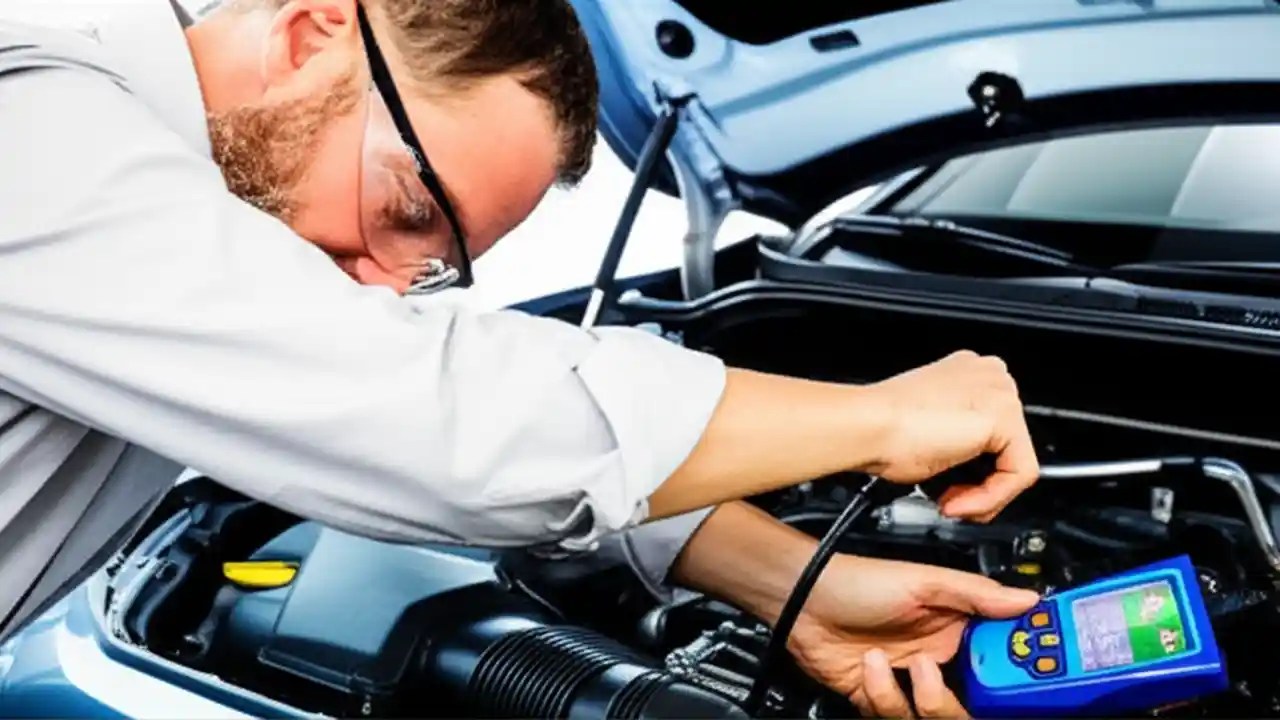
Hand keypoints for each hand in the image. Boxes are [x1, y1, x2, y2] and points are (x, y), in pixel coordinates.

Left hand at [785, 554, 1039, 716]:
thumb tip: (1027, 599)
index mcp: (955, 630)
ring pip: (932, 717)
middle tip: (936, 681)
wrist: (803, 599)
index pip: (997, 661)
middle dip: (954, 701)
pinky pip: (893, 718)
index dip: (1007, 675)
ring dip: (911, 697)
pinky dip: (882, 698)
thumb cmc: (856, 580)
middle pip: (970, 702)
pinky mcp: (878, 697)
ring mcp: (906, 681)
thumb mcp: (922, 580)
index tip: (1012, 682)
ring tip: (890, 661)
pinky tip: (868, 667)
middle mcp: (935, 659)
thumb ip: (976, 593)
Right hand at [865, 350, 1038, 521]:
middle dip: (980, 484)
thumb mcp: (927, 433)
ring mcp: (998, 392)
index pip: (993, 431)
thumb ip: (954, 440)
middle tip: (947, 499)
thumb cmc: (878, 428)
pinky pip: (1019, 475)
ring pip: (1016, 463)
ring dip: (983, 496)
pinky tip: (957, 501)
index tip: (945, 487)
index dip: (972, 468)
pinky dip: (990, 498)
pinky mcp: (1004, 417)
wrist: (864, 426)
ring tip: (949, 502)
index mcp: (965, 373)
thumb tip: (964, 467)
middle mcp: (987, 376)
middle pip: (1008, 447)